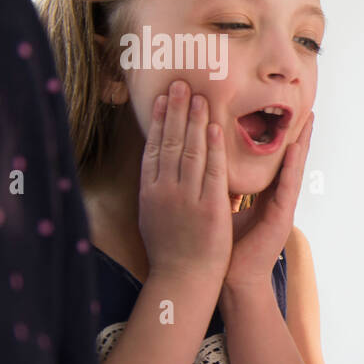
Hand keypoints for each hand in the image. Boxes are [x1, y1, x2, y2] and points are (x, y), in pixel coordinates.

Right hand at [139, 80, 231, 285]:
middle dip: (176, 111)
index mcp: (149, 192)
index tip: (161, 99)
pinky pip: (212, 170)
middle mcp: (164, 191)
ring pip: (189, 151)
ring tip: (198, 95)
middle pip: (169, 143)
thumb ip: (158, 191)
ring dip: (195, 121)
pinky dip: (212, 147)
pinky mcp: (209, 207)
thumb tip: (159, 170)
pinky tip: (214, 127)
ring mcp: (186, 198)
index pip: (153, 149)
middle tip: (180, 84)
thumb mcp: (155, 216)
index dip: (158, 122)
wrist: (184, 279)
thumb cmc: (171, 250)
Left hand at [227, 111, 313, 290]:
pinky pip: (288, 184)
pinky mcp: (282, 216)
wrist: (230, 279)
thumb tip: (207, 168)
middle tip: (305, 107)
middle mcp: (274, 197)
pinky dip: (293, 164)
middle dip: (296, 133)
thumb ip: (220, 189)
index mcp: (261, 195)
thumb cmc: (223, 248)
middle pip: (286, 159)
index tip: (276, 112)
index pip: (269, 160)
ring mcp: (282, 206)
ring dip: (302, 142)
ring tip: (308, 119)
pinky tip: (297, 146)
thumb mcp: (219, 208)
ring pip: (292, 167)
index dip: (274, 137)